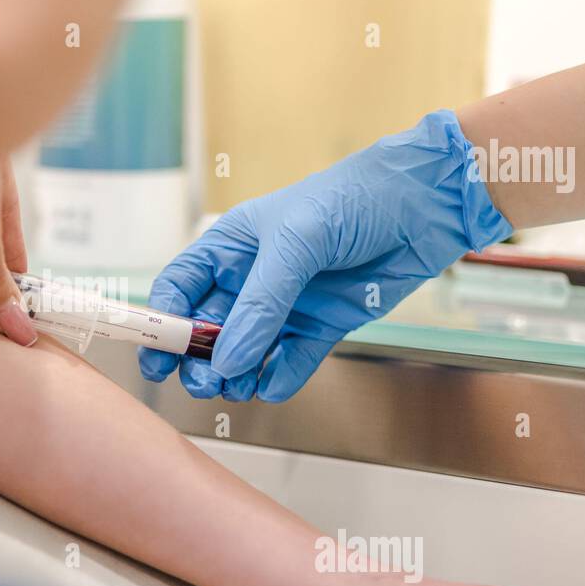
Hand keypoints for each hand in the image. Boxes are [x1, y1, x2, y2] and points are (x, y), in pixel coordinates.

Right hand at [140, 110, 512, 400]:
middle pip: (205, 329)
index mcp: (232, 247)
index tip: (159, 356)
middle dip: (197, 360)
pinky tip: (273, 385)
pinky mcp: (322, 326)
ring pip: (244, 352)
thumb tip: (228, 359)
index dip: (164, 321)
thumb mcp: (297, 242)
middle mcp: (252, 278)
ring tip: (237, 387)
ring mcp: (287, 304)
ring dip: (235, 374)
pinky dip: (279, 378)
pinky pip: (290, 361)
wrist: (425, 205)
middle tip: (203, 383)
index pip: (180, 287)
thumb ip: (260, 304)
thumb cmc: (353, 198)